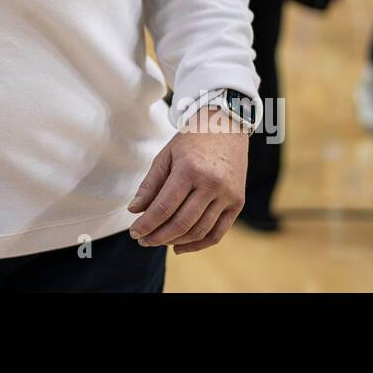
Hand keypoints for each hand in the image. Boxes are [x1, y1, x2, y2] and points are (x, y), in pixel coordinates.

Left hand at [127, 110, 247, 253]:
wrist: (226, 126)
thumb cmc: (191, 140)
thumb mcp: (165, 155)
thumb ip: (150, 184)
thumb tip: (134, 211)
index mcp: (190, 169)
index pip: (164, 207)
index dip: (147, 224)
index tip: (134, 233)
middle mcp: (212, 184)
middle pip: (181, 223)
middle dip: (158, 236)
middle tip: (143, 241)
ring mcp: (228, 195)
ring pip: (199, 231)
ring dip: (176, 241)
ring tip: (158, 241)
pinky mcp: (238, 203)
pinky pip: (218, 233)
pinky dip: (198, 244)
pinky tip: (180, 246)